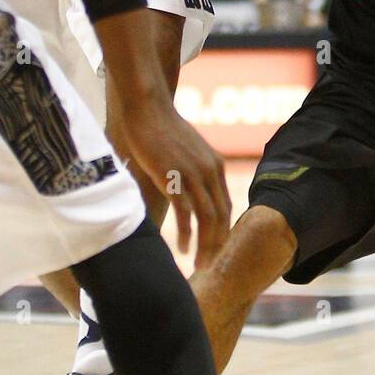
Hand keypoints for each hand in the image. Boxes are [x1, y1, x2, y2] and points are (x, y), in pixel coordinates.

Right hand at [115, 101, 230, 269]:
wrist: (149, 110)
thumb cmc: (163, 129)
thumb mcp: (188, 149)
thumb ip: (194, 168)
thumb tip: (188, 185)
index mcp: (216, 166)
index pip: (226, 205)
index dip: (222, 229)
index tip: (215, 247)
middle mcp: (210, 172)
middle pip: (221, 216)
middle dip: (217, 244)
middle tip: (209, 264)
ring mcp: (194, 175)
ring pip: (207, 219)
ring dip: (204, 245)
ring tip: (198, 264)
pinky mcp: (175, 178)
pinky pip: (186, 214)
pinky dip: (186, 234)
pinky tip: (181, 249)